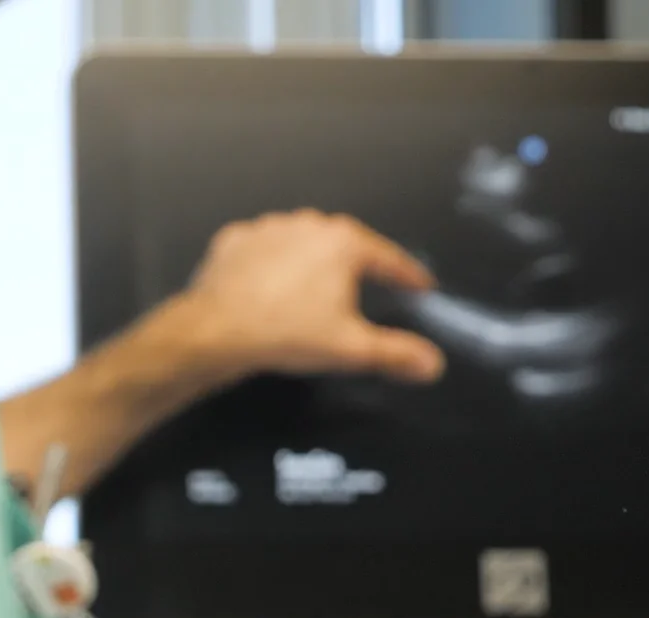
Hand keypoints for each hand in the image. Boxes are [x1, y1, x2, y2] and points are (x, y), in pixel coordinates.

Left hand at [173, 209, 443, 384]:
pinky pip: (262, 253)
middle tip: (365, 292)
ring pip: (301, 246)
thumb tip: (433, 364)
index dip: (408, 276)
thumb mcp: (351, 349)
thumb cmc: (289, 334)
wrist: (215, 331)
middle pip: (345, 247)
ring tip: (311, 294)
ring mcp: (267, 228)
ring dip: (310, 265)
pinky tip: (269, 290)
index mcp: (344, 243)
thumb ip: (396, 353)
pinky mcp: (234, 241)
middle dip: (356, 269)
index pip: (389, 259)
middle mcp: (308, 223)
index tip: (420, 286)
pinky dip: (270, 268)